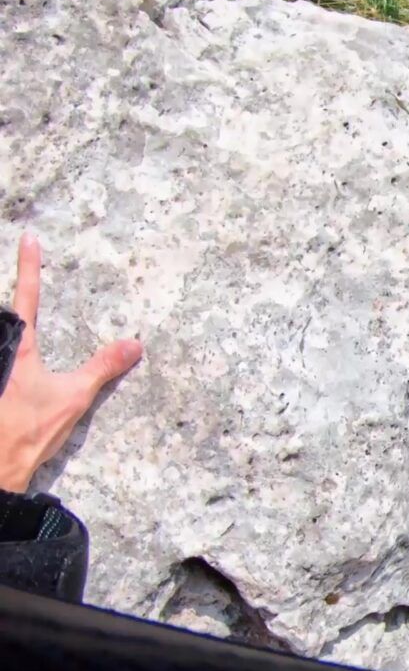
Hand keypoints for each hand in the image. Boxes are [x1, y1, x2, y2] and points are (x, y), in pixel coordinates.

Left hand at [0, 234, 141, 491]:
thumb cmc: (27, 431)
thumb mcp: (72, 397)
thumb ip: (102, 367)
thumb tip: (133, 344)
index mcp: (19, 349)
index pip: (27, 299)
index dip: (30, 268)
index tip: (30, 239)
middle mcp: (1, 355)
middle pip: (5, 323)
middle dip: (16, 309)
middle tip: (24, 274)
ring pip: (2, 343)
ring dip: (9, 340)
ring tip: (25, 366)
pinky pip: (2, 363)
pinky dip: (9, 363)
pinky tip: (16, 382)